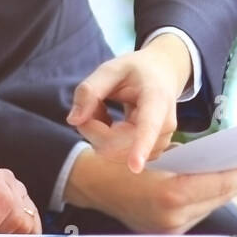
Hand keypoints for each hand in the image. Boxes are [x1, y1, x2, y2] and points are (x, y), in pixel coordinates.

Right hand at [65, 147, 236, 232]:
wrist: (86, 181)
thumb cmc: (115, 158)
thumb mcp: (153, 151)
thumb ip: (188, 159)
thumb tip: (218, 159)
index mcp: (169, 194)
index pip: (218, 185)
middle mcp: (172, 216)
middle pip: (218, 198)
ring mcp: (169, 227)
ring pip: (209, 207)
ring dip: (225, 190)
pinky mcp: (166, 230)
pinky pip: (196, 213)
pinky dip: (207, 198)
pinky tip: (217, 186)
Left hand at [67, 33, 192, 171]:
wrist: (162, 75)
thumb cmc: (135, 71)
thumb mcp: (110, 69)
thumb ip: (90, 91)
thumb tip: (73, 120)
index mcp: (157, 100)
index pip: (149, 126)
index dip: (140, 147)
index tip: (135, 167)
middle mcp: (163, 126)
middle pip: (116, 144)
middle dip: (92, 127)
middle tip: (91, 103)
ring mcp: (159, 142)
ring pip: (113, 151)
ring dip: (98, 131)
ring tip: (104, 108)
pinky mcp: (151, 152)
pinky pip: (117, 153)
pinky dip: (104, 138)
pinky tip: (111, 121)